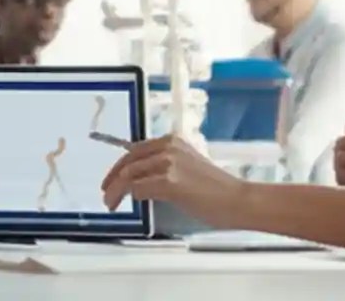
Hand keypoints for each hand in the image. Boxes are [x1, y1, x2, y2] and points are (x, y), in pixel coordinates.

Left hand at [100, 134, 246, 226]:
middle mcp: (168, 147)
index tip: (111, 180)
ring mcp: (169, 162)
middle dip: (112, 178)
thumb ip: (165, 167)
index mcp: (172, 141)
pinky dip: (132, 196)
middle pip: (128, 160)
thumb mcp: (187, 167)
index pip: (135, 150)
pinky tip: (132, 204)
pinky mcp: (170, 181)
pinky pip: (139, 188)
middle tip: (106, 194)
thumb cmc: (217, 190)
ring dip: (116, 190)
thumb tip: (141, 178)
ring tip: (111, 203)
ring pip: (129, 174)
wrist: (238, 200)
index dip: (118, 166)